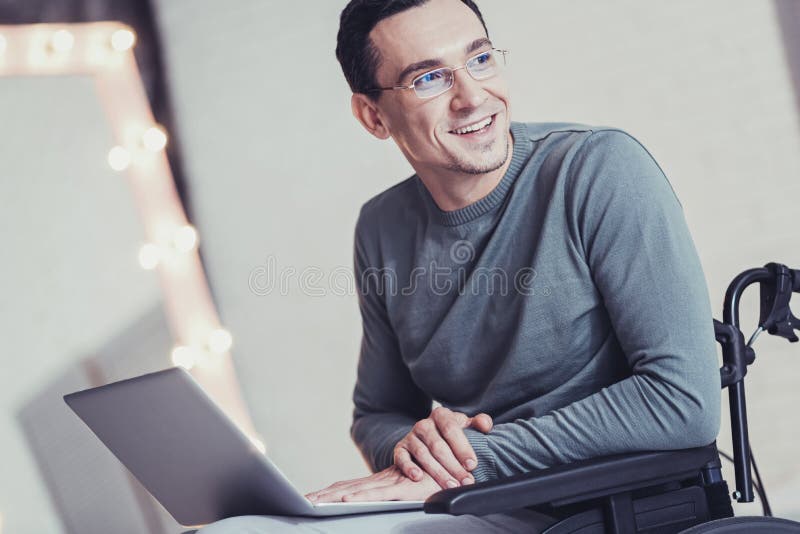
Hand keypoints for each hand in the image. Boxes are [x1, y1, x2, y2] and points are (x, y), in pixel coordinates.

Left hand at [305, 465, 439, 502]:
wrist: (458, 469)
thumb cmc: (438, 480)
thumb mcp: (413, 489)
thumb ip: (399, 492)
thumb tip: (386, 499)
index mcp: (383, 482)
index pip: (352, 486)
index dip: (332, 491)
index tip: (313, 497)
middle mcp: (383, 481)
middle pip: (347, 487)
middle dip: (325, 495)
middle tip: (304, 499)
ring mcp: (391, 483)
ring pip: (356, 490)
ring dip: (333, 496)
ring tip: (314, 502)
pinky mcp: (401, 489)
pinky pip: (377, 494)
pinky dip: (359, 496)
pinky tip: (344, 499)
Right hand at [394, 407, 492, 489]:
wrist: (425, 437)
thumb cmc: (450, 434)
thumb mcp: (465, 425)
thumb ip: (479, 423)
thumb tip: (485, 424)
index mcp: (441, 415)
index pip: (451, 429)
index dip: (462, 447)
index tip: (472, 464)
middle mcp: (424, 424)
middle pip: (438, 446)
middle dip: (453, 466)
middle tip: (465, 480)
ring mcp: (410, 437)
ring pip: (423, 454)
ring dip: (437, 472)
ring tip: (450, 485)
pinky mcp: (400, 449)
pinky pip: (402, 458)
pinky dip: (409, 467)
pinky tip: (418, 477)